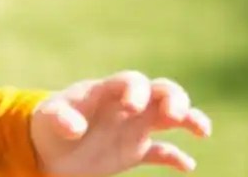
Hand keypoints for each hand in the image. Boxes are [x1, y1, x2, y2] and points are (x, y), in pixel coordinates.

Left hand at [31, 71, 211, 175]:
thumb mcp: (49, 118)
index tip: (130, 108)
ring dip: (189, 119)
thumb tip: (75, 130)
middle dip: (175, 100)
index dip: (137, 91)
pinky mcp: (135, 151)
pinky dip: (176, 157)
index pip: (133, 81)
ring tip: (200, 131)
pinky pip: (162, 152)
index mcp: (107, 92)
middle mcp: (127, 106)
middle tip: (173, 117)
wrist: (47, 148)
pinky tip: (186, 165)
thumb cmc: (48, 125)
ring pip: (170, 117)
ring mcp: (133, 128)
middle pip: (162, 91)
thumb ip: (61, 119)